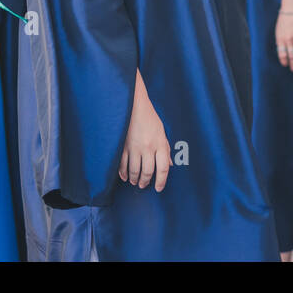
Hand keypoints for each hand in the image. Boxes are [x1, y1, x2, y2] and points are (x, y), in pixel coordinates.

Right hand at [119, 73, 170, 191]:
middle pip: (148, 171)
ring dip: (134, 179)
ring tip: (134, 181)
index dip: (161, 181)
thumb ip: (165, 148)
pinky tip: (124, 176)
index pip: (163, 168)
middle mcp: (148, 147)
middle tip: (144, 185)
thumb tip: (170, 164)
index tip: (158, 188)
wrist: (133, 104)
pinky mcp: (123, 145)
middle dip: (146, 181)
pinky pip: (122, 163)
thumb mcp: (161, 131)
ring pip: (134, 170)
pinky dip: (123, 172)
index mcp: (160, 143)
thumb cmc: (149, 117)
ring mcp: (134, 147)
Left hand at [275, 10, 292, 72]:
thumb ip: (280, 42)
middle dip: (292, 64)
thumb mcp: (277, 31)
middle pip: (291, 55)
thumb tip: (283, 52)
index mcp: (280, 38)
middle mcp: (288, 39)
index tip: (285, 65)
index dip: (283, 61)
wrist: (291, 10)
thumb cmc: (282, 21)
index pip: (282, 53)